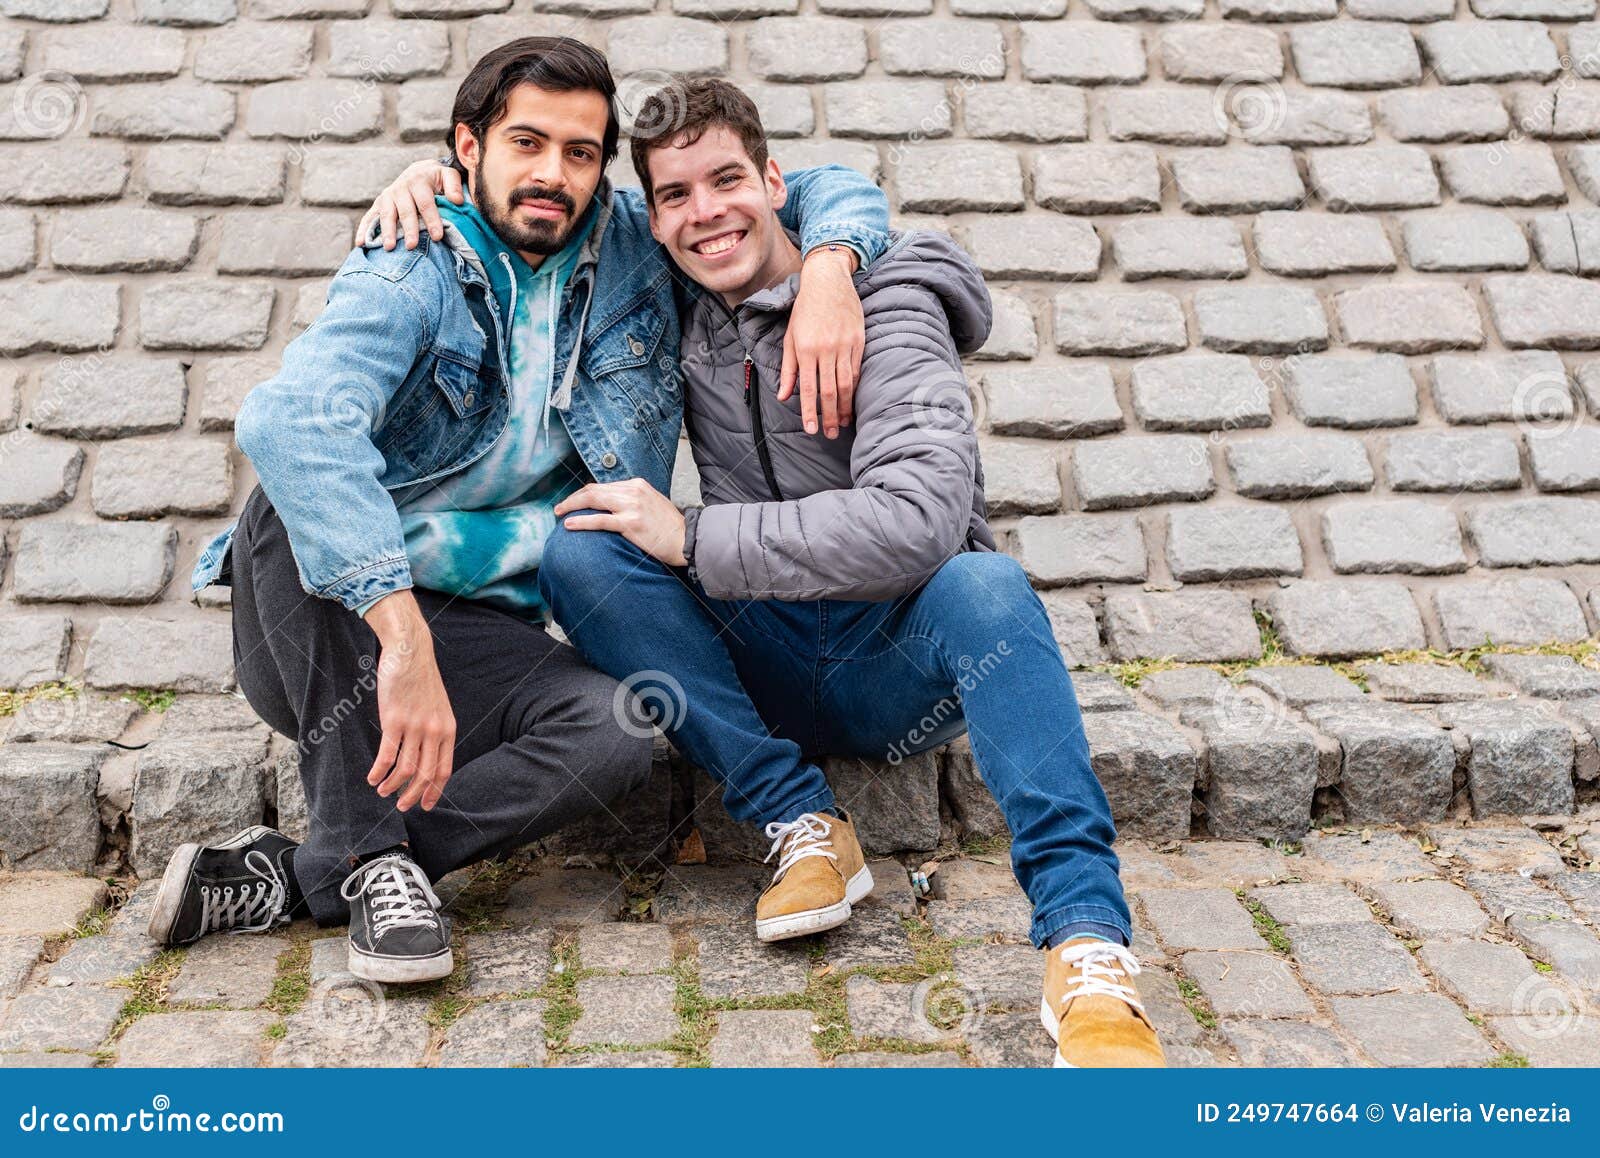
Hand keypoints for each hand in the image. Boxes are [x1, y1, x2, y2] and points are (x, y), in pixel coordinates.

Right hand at [355, 160, 464, 250]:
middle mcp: (400, 188)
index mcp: (418, 181)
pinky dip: (364, 230)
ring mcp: (387, 196)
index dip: (431, 219)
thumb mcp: (448, 175)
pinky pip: (369, 217)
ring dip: (387, 231)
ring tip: (390, 248)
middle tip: (412, 246)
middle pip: (405, 211)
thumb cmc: (437, 178)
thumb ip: (454, 185)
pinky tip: (361, 244)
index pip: (425, 203)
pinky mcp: (379, 204)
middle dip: (409, 229)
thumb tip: (457, 200)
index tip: (438, 236)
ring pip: (386, 215)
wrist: (419, 171)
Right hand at [362, 591, 455, 811]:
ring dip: (392, 786)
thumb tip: (427, 755)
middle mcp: (434, 732)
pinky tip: (371, 778)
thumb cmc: (422, 680)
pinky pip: (387, 756)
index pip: (444, 769)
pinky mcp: (394, 720)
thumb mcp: (439, 707)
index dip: (435, 791)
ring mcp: (415, 727)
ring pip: (405, 769)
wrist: (411, 653)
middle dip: (413, 796)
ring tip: (383, 792)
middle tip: (402, 807)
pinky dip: (378, 772)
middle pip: (425, 775)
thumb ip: (436, 731)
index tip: (427, 805)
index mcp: (448, 730)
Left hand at [554, 479, 687, 566]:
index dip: (584, 494)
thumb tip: (609, 505)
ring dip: (571, 506)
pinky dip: (581, 521)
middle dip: (573, 498)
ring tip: (559, 513)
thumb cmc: (669, 527)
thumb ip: (631, 500)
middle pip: (593, 489)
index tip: (574, 502)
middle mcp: (633, 491)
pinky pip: (599, 519)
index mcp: (637, 484)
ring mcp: (632, 506)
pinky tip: (569, 524)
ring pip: (593, 500)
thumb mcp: (651, 503)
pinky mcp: (631, 523)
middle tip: (559, 508)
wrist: (686, 539)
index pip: (603, 485)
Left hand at [779, 244, 863, 439]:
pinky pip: (856, 370)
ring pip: (846, 384)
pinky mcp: (858, 340)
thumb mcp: (790, 338)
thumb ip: (788, 369)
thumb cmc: (805, 310)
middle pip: (830, 391)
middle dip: (829, 416)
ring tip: (843, 423)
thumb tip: (784, 396)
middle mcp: (826, 349)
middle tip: (829, 434)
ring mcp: (845, 345)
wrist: (827, 281)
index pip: (809, 389)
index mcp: (806, 349)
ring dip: (844, 406)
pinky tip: (851, 400)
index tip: (811, 430)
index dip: (810, 412)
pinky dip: (854, 388)